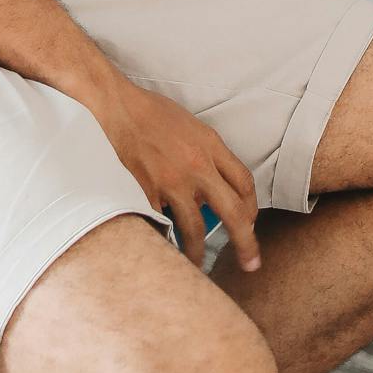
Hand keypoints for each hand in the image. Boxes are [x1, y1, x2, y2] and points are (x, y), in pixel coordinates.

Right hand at [90, 74, 262, 270]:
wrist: (120, 108)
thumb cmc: (156, 113)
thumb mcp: (195, 127)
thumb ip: (210, 156)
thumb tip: (216, 188)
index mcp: (211, 147)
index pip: (245, 183)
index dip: (252, 208)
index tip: (250, 223)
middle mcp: (197, 167)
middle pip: (232, 212)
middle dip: (245, 242)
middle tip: (251, 264)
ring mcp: (172, 182)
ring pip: (194, 228)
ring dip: (198, 251)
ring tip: (198, 264)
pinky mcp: (147, 191)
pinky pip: (162, 223)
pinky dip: (165, 236)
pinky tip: (165, 245)